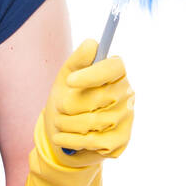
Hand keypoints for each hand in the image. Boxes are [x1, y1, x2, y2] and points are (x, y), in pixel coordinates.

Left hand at [43, 38, 134, 167]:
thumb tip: (91, 44)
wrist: (67, 134)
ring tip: (59, 122)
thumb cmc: (68, 99)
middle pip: (98, 97)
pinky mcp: (120, 141)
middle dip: (69, 104)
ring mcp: (126, 118)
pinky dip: (71, 140)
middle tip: (59, 106)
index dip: (92, 74)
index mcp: (116, 74)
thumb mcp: (67, 77)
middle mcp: (127, 94)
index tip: (69, 80)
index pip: (113, 68)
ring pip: (92, 121)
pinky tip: (61, 138)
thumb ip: (77, 61)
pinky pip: (93, 141)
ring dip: (66, 124)